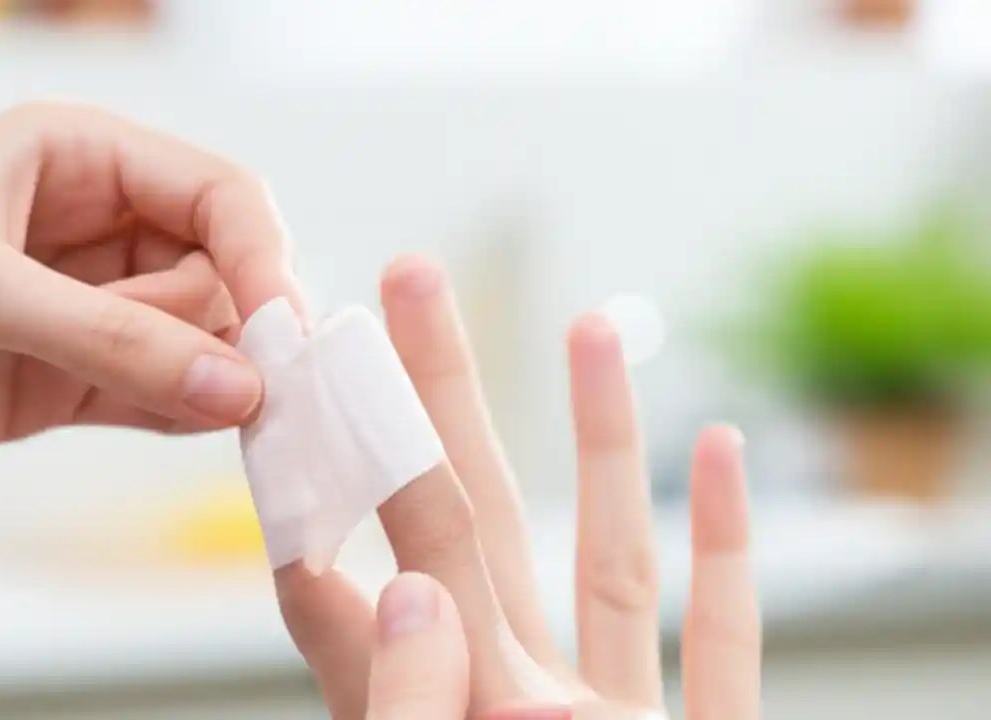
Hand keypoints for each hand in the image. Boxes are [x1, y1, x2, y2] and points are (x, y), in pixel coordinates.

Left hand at [0, 103, 302, 504]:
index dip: (261, 257)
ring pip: (197, 340)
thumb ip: (109, 337)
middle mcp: (95, 228)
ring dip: (223, 381)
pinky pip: (155, 395)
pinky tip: (209, 432)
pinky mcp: (63, 381)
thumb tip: (236, 386)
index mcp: (79, 157)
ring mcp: (84, 309)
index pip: (216, 195)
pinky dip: (187, 417)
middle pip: (219, 272)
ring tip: (251, 425)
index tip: (281, 332)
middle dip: (245, 329)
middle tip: (269, 393)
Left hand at [278, 256, 759, 717]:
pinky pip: (719, 640)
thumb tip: (405, 597)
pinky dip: (726, 547)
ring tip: (588, 324)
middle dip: (440, 398)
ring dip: (602, 440)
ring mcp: (610, 718)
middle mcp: (517, 701)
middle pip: (472, 524)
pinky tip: (721, 447)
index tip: (302, 373)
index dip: (327, 475)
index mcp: (438, 713)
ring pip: (609, 559)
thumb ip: (417, 701)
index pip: (358, 577)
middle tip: (409, 277)